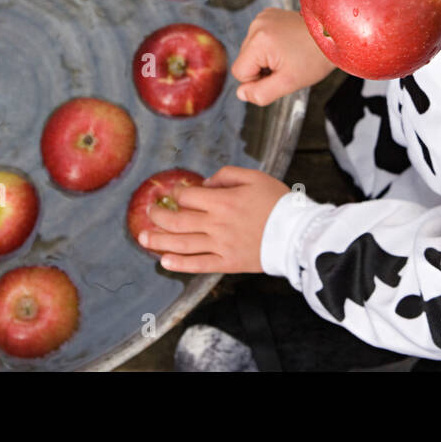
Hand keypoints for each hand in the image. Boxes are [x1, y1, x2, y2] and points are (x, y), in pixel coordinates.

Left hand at [140, 165, 291, 273]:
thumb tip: (207, 184)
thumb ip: (227, 176)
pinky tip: (164, 262)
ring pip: (182, 245)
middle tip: (149, 213)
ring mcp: (220, 246)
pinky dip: (179, 264)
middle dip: (159, 216)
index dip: (177, 194)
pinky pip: (198, 265)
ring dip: (159, 242)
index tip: (174, 194)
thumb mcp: (255, 177)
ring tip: (143, 239)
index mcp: (223, 201)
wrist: (297, 234)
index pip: (188, 197)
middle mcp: (216, 224)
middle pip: (178, 221)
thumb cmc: (278, 202)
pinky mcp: (227, 263)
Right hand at [231, 8, 336, 106]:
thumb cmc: (316, 57)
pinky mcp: (268, 16)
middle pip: (245, 60)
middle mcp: (257, 25)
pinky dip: (270, 46)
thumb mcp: (288, 83)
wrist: (333, 35)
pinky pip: (259, 40)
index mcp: (259, 40)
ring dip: (267, 57)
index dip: (258, 80)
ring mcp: (263, 18)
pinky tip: (287, 45)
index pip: (239, 73)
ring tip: (289, 54)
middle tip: (287, 64)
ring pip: (251, 51)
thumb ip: (261, 93)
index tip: (279, 74)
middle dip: (263, 68)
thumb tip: (241, 94)